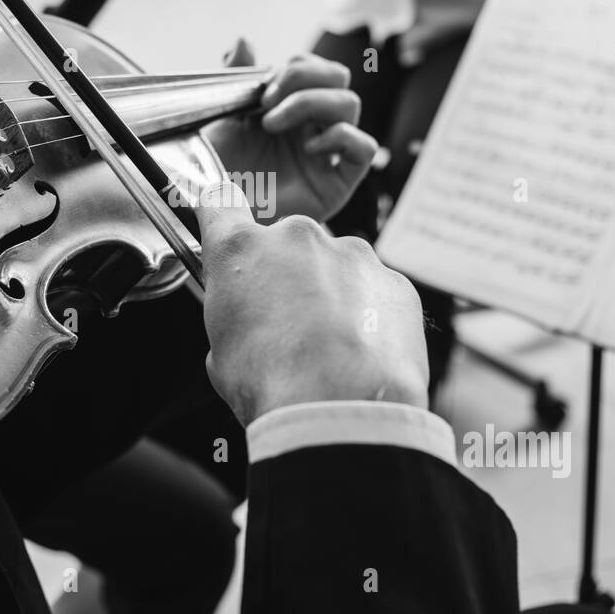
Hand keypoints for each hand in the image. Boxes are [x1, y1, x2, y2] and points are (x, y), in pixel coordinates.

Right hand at [196, 183, 428, 425]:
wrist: (342, 410)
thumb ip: (233, 314)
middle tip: (285, 324)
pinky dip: (367, 315)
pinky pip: (374, 292)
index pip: (220, 203)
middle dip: (285, 274)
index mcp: (243, 250)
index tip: (226, 229)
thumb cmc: (274, 385)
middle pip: (286, 245)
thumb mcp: (220, 351)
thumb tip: (247, 323)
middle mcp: (298, 238)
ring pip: (334, 267)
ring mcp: (353, 255)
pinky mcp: (394, 282)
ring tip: (329, 348)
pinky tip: (361, 354)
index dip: (221, 215)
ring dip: (330, 294)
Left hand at [202, 44, 375, 221]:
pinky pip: (364, 147)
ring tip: (274, 125)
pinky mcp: (338, 182)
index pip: (316, 67)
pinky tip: (309, 148)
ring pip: (350, 104)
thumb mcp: (220, 115)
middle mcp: (313, 126)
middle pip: (338, 78)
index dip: (296, 67)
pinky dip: (340, 137)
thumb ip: (235, 76)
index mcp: (290, 107)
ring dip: (311, 104)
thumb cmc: (216, 170)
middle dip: (304, 79)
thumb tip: (244, 41)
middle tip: (270, 103)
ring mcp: (327, 152)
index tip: (263, 89)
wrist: (216, 216)